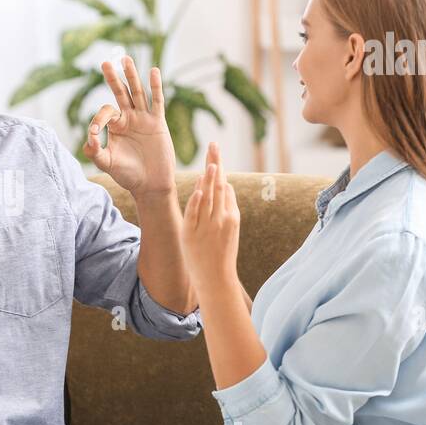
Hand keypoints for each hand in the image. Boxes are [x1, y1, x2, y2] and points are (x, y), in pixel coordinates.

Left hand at [84, 56, 176, 201]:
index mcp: (116, 126)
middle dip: (113, 78)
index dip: (98, 119)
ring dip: (132, 75)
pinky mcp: (158, 123)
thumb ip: (94, 151)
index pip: (105, 112)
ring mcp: (144, 119)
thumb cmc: (128, 175)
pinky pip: (157, 101)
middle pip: (121, 93)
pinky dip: (155, 86)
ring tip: (125, 58)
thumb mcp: (106, 163)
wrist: (150, 185)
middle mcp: (129, 119)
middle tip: (105, 62)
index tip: (96, 133)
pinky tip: (153, 70)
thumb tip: (89, 136)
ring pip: (137, 92)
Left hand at [183, 142, 239, 294]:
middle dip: (216, 164)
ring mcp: (208, 227)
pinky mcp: (193, 235)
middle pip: (218, 186)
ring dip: (210, 179)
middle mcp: (222, 219)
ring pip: (208, 198)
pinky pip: (195, 215)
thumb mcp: (230, 229)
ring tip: (211, 160)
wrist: (216, 279)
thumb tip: (225, 184)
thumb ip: (227, 207)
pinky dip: (198, 202)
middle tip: (214, 145)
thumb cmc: (221, 253)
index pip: (224, 188)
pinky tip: (200, 188)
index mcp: (232, 216)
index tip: (215, 153)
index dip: (218, 169)